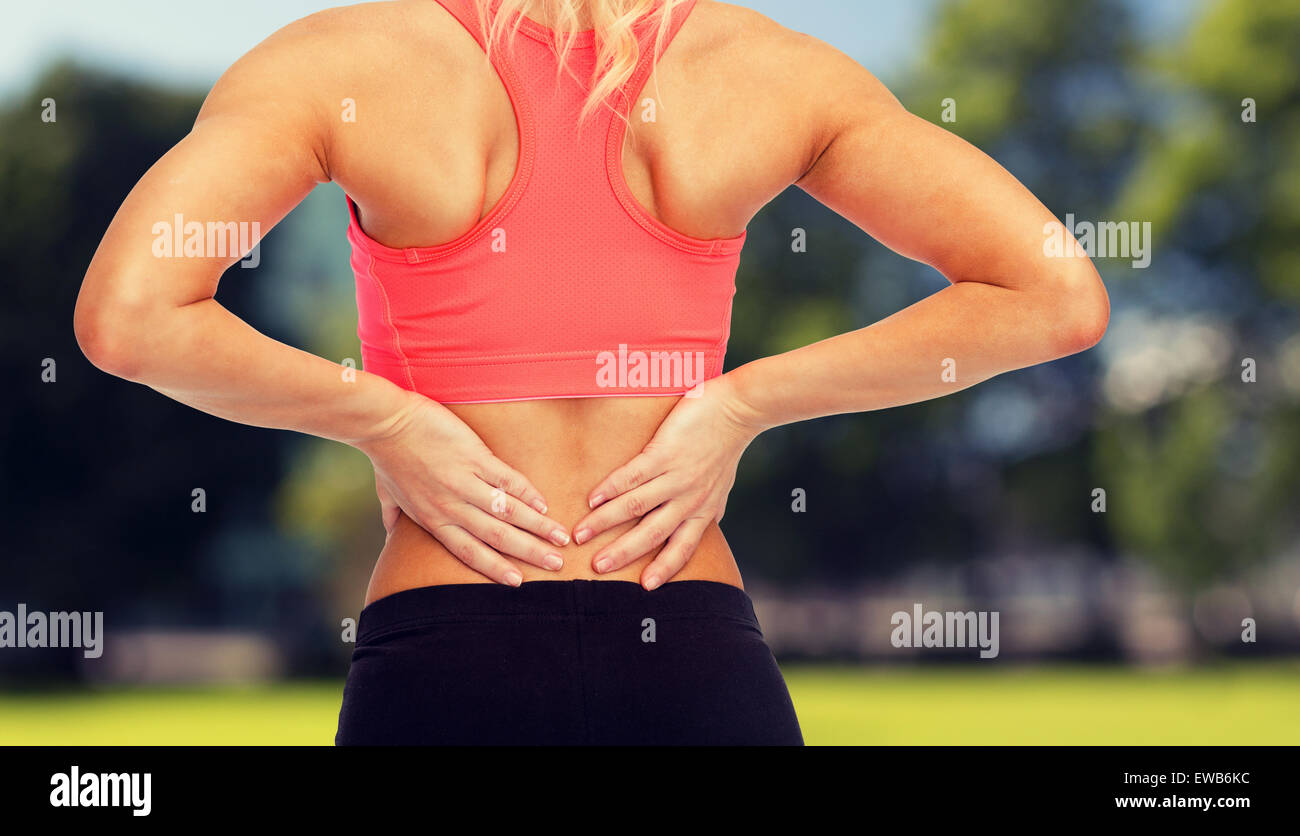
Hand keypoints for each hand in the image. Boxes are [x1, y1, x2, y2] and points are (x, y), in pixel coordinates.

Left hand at [357, 391, 571, 585]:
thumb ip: (393, 517)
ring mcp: (463, 481)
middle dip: (529, 552)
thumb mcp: (388, 494)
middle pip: (497, 537)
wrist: (385, 422)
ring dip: (538, 526)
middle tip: (557, 564)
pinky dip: (528, 493)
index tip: (519, 582)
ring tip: (561, 537)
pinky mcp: (473, 456)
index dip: (496, 568)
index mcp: (433, 519)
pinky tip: (544, 503)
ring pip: (508, 512)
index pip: (470, 551)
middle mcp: (451, 506)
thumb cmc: (386, 456)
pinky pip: (507, 479)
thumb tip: (391, 535)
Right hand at [572, 373, 765, 589]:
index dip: (663, 568)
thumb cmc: (726, 445)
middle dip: (623, 553)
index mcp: (702, 511)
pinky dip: (610, 488)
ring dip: (605, 522)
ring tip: (580, 534)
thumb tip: (711, 522)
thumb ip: (711, 507)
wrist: (737, 409)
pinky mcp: (665, 452)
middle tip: (597, 568)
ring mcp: (676, 476)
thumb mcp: (722, 486)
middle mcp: (689, 499)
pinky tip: (591, 498)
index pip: (682, 548)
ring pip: (636, 506)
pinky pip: (633, 475)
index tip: (644, 587)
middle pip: (653, 534)